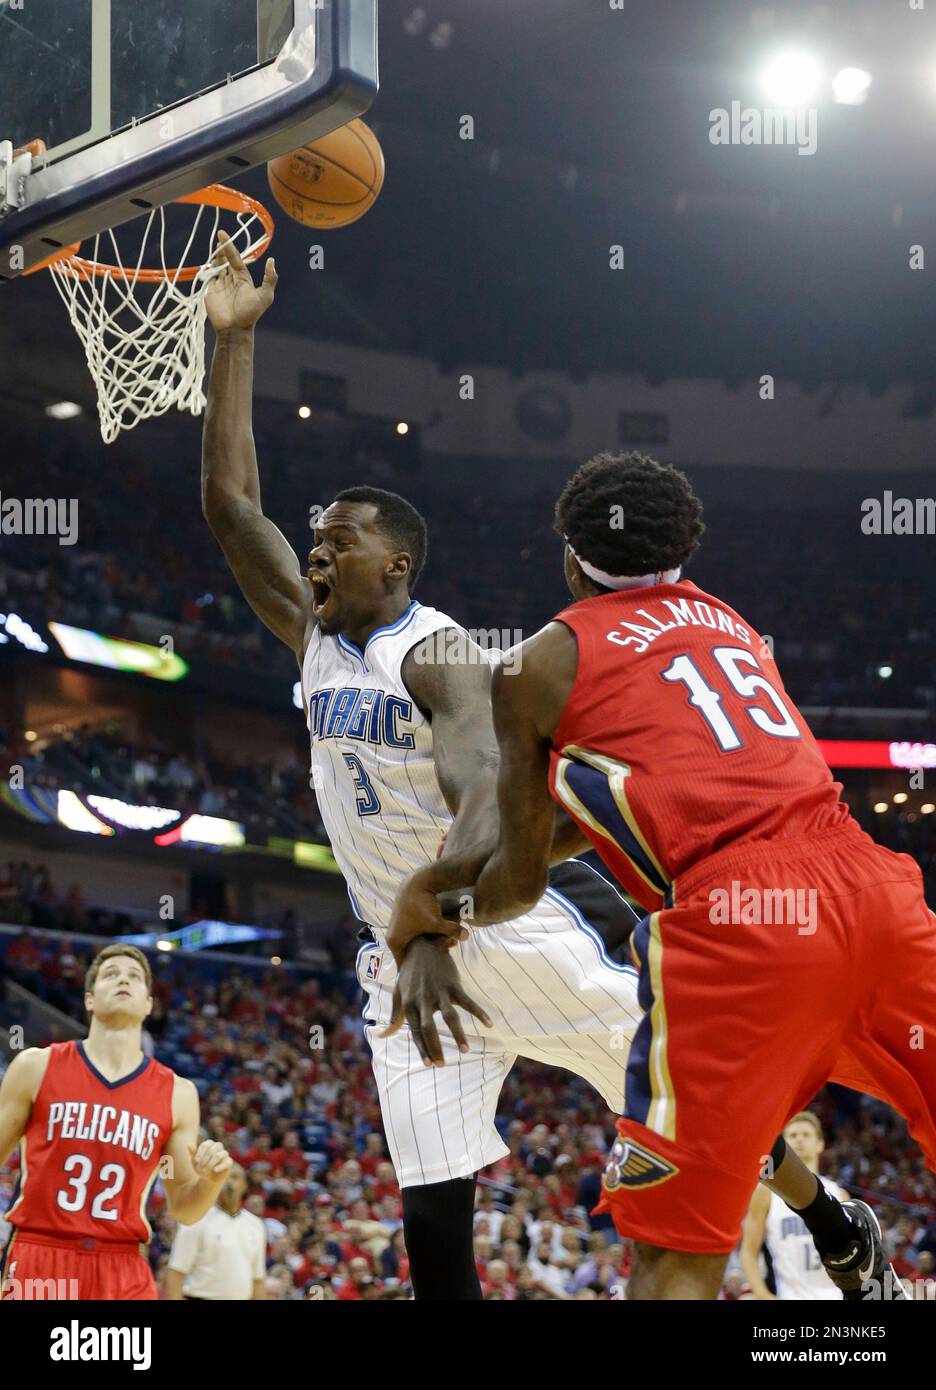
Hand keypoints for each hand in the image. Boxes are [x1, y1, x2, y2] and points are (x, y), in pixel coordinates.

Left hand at [189, 1140, 231, 1183]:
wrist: (208, 1178)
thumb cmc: (201, 1166)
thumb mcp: (195, 1161)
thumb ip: (193, 1153)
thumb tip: (189, 1145)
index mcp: (210, 1144)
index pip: (205, 1145)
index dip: (200, 1153)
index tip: (195, 1161)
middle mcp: (218, 1146)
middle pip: (212, 1150)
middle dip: (204, 1160)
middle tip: (199, 1168)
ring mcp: (224, 1154)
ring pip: (218, 1155)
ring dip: (210, 1164)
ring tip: (205, 1170)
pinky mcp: (229, 1162)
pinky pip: (226, 1162)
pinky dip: (220, 1166)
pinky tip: (214, 1170)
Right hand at [204, 230, 277, 331]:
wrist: (234, 328)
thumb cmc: (250, 313)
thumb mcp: (265, 296)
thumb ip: (269, 279)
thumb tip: (272, 260)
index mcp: (243, 278)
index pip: (235, 258)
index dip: (230, 246)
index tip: (223, 234)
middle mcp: (231, 279)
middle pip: (225, 259)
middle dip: (223, 248)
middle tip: (220, 235)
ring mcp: (220, 284)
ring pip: (217, 266)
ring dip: (216, 256)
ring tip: (215, 244)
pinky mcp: (211, 290)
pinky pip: (208, 275)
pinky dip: (208, 268)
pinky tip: (208, 261)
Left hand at [380, 937, 491, 1065]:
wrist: (422, 945)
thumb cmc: (409, 973)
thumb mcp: (399, 992)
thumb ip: (394, 1016)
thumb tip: (384, 1035)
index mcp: (410, 1003)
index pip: (415, 1031)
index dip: (422, 1048)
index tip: (429, 1064)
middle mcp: (424, 999)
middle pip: (429, 1028)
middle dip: (435, 1047)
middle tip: (442, 1065)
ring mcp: (439, 992)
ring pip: (450, 1017)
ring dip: (458, 1034)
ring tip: (465, 1050)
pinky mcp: (453, 984)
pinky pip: (467, 1002)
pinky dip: (479, 1012)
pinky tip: (489, 1023)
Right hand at [386, 877, 465, 966]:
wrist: (414, 882)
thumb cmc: (420, 904)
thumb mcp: (436, 921)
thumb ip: (451, 931)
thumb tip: (467, 936)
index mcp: (395, 942)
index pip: (403, 964)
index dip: (415, 971)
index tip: (428, 974)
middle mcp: (394, 937)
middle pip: (410, 954)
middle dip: (426, 957)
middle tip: (440, 962)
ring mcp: (399, 929)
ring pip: (415, 944)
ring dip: (428, 947)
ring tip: (444, 948)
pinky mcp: (406, 922)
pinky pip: (416, 936)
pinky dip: (427, 937)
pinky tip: (440, 937)